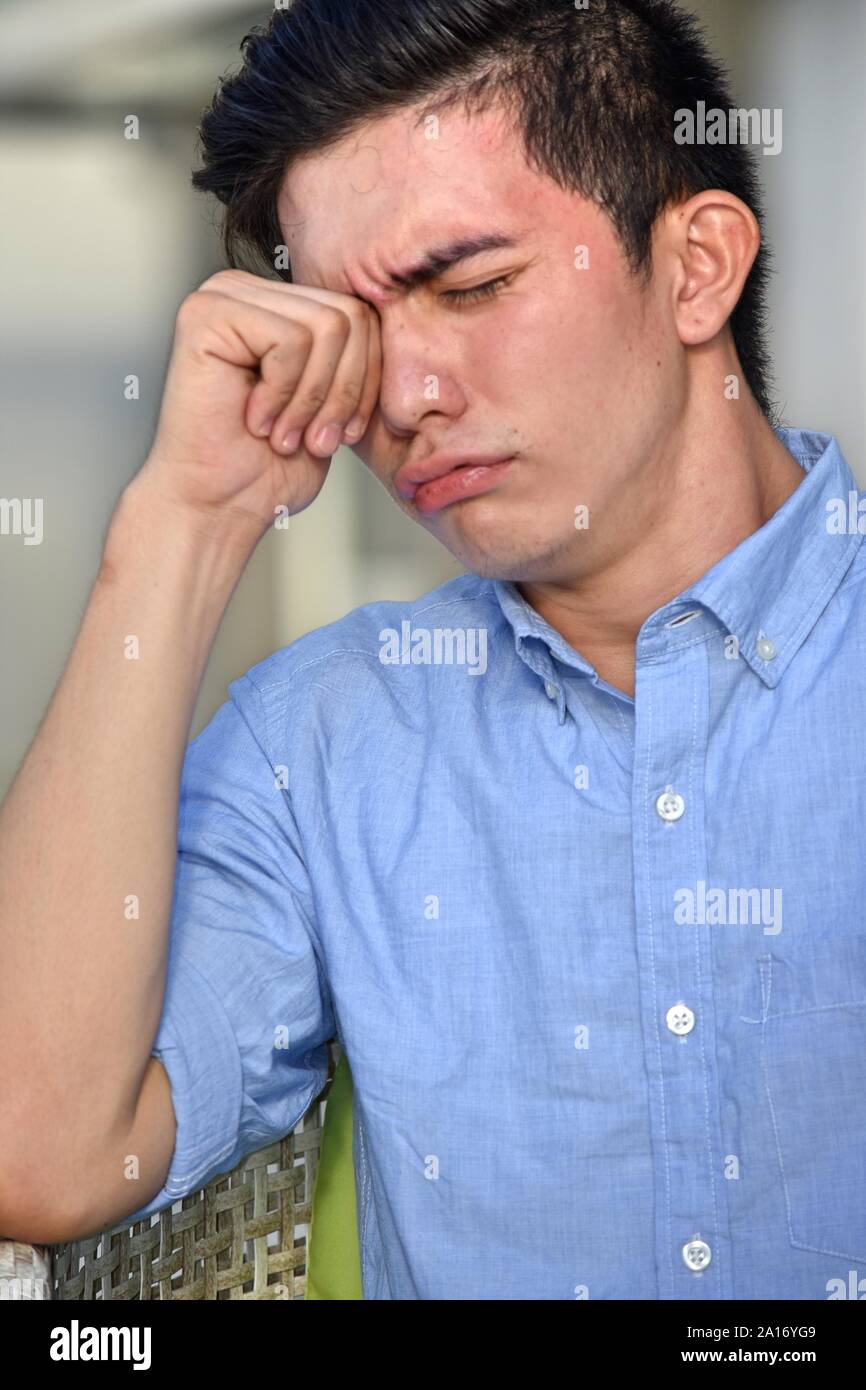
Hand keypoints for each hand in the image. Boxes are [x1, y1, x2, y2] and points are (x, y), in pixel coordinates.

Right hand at [139, 268, 381, 539]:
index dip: (366, 381)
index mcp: (276, 306)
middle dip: (344, 391)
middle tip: (314, 440)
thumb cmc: (266, 467)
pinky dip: (284, 395)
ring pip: (328, 327)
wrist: (218, 508)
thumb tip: (395, 324)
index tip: (341, 433)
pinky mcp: (206, 314)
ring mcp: (222, 295)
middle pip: (350, 316)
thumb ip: (352, 357)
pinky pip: (291, 340)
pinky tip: (255, 422)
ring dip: (315, 399)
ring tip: (285, 435)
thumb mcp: (331, 406)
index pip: (360, 315)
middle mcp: (247, 291)